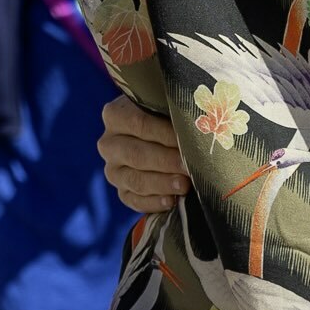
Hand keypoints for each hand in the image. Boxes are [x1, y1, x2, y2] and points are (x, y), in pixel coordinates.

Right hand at [100, 96, 190, 213]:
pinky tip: (171, 202)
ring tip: (185, 185)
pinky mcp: (122, 191)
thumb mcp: (171, 106)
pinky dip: (153, 203)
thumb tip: (200, 124)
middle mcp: (109, 143)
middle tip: (189, 167)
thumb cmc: (170, 114)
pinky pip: (133, 200)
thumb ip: (179, 111)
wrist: (162, 136)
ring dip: (162, 184)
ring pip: (135, 180)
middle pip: (136, 154)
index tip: (190, 139)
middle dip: (166, 161)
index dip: (166, 133)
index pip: (140, 123)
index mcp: (116, 114)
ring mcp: (113, 170)